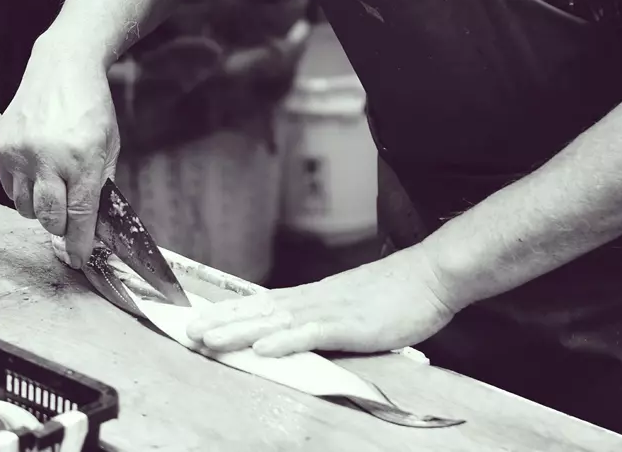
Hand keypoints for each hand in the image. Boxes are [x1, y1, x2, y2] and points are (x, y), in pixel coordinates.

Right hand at [0, 40, 120, 268]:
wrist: (62, 66)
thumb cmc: (90, 107)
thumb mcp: (109, 146)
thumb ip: (101, 186)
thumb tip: (94, 224)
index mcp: (83, 160)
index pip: (79, 216)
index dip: (79, 244)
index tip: (79, 260)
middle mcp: (49, 158)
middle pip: (49, 218)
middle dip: (60, 228)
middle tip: (69, 222)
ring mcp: (21, 153)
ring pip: (25, 208)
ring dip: (40, 210)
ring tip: (53, 190)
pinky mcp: (2, 147)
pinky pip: (10, 189)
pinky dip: (23, 191)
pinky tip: (36, 174)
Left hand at [185, 246, 461, 356]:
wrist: (432, 274)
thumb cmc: (399, 293)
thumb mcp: (354, 305)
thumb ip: (328, 318)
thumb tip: (303, 331)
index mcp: (316, 296)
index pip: (263, 303)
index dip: (231, 312)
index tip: (202, 318)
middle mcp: (315, 299)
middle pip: (259, 311)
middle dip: (222, 322)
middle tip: (189, 330)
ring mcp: (331, 310)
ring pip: (275, 321)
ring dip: (239, 331)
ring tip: (209, 339)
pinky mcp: (351, 324)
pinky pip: (311, 333)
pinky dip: (285, 340)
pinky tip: (261, 347)